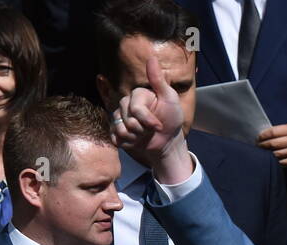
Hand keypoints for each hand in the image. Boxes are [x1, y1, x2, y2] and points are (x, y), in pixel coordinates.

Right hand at [113, 56, 189, 182]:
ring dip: (135, 137)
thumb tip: (151, 58)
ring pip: (120, 129)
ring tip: (144, 135)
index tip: (159, 126)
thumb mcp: (170, 98)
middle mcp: (126, 104)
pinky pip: (115, 138)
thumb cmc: (171, 119)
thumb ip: (159, 80)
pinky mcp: (116, 132)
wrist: (167, 142)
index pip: (135, 109)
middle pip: (127, 119)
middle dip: (142, 130)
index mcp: (138, 95)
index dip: (147, 120)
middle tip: (151, 130)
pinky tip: (136, 141)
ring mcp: (120, 118)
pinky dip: (127, 143)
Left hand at [256, 123, 286, 164]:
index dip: (263, 136)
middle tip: (258, 146)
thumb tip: (263, 136)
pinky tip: (273, 158)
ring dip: (268, 154)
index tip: (258, 138)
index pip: (273, 132)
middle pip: (274, 144)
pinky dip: (276, 161)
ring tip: (264, 153)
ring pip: (277, 154)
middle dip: (263, 145)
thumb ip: (279, 130)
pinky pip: (283, 162)